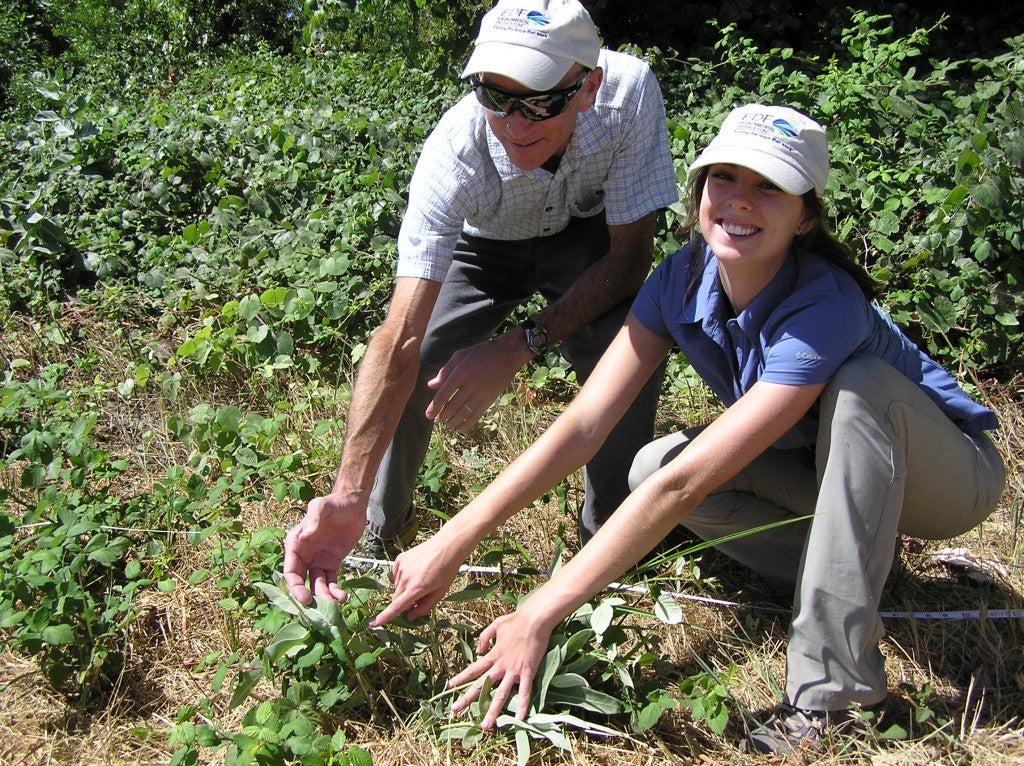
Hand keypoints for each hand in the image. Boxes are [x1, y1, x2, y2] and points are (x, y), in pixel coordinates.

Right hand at [282, 492, 365, 604]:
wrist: (352, 504)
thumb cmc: (333, 504)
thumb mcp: (321, 507)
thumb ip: (313, 519)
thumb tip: (306, 535)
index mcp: (295, 545)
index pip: (291, 571)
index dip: (295, 587)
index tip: (305, 598)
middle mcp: (304, 556)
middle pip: (301, 582)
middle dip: (308, 597)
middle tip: (319, 609)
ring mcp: (318, 561)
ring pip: (317, 585)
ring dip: (324, 597)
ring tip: (336, 604)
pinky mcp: (332, 563)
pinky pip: (331, 581)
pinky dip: (335, 591)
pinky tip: (342, 597)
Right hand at [370, 533, 465, 625]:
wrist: (446, 545)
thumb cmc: (447, 570)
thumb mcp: (440, 592)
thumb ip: (425, 607)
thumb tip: (410, 617)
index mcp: (417, 588)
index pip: (396, 607)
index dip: (384, 617)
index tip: (372, 624)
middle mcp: (406, 578)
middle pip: (396, 599)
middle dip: (404, 602)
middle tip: (419, 597)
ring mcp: (401, 567)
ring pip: (396, 587)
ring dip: (404, 589)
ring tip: (420, 579)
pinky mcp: (399, 559)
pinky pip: (395, 575)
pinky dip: (402, 578)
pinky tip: (414, 571)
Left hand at [425, 333, 529, 430]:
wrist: (507, 355)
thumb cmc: (481, 353)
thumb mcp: (460, 356)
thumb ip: (445, 371)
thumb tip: (431, 385)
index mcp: (461, 372)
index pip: (443, 395)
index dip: (434, 407)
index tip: (428, 415)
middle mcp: (471, 385)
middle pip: (452, 406)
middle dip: (442, 416)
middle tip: (436, 420)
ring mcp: (482, 393)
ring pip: (464, 413)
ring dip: (453, 422)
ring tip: (446, 424)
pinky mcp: (490, 399)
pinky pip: (477, 415)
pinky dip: (467, 424)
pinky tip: (460, 428)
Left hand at [447, 608, 553, 729]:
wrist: (534, 620)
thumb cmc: (516, 620)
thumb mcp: (495, 625)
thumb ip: (484, 637)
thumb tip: (480, 651)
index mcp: (492, 655)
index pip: (473, 669)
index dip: (460, 678)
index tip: (449, 686)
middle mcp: (500, 666)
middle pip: (481, 685)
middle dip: (467, 699)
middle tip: (454, 711)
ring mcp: (513, 671)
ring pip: (501, 695)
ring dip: (492, 712)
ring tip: (485, 727)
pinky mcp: (527, 672)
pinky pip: (525, 692)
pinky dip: (522, 706)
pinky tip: (520, 719)